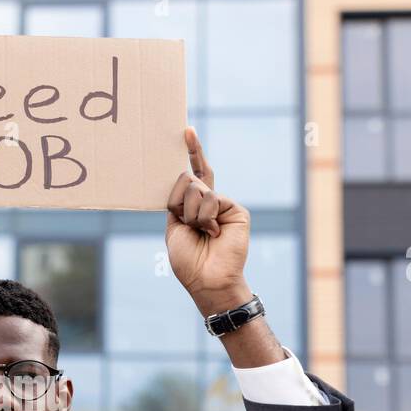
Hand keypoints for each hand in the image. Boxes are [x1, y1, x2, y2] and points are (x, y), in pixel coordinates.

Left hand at [165, 127, 251, 310]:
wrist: (208, 279)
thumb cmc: (189, 261)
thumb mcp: (174, 228)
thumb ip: (179, 202)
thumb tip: (188, 177)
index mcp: (193, 206)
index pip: (192, 175)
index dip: (192, 153)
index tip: (187, 131)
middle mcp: (210, 202)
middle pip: (188, 179)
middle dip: (180, 202)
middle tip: (188, 224)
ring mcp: (224, 204)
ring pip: (197, 190)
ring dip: (192, 215)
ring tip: (202, 233)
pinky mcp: (236, 209)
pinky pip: (212, 199)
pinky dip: (205, 217)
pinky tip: (213, 233)